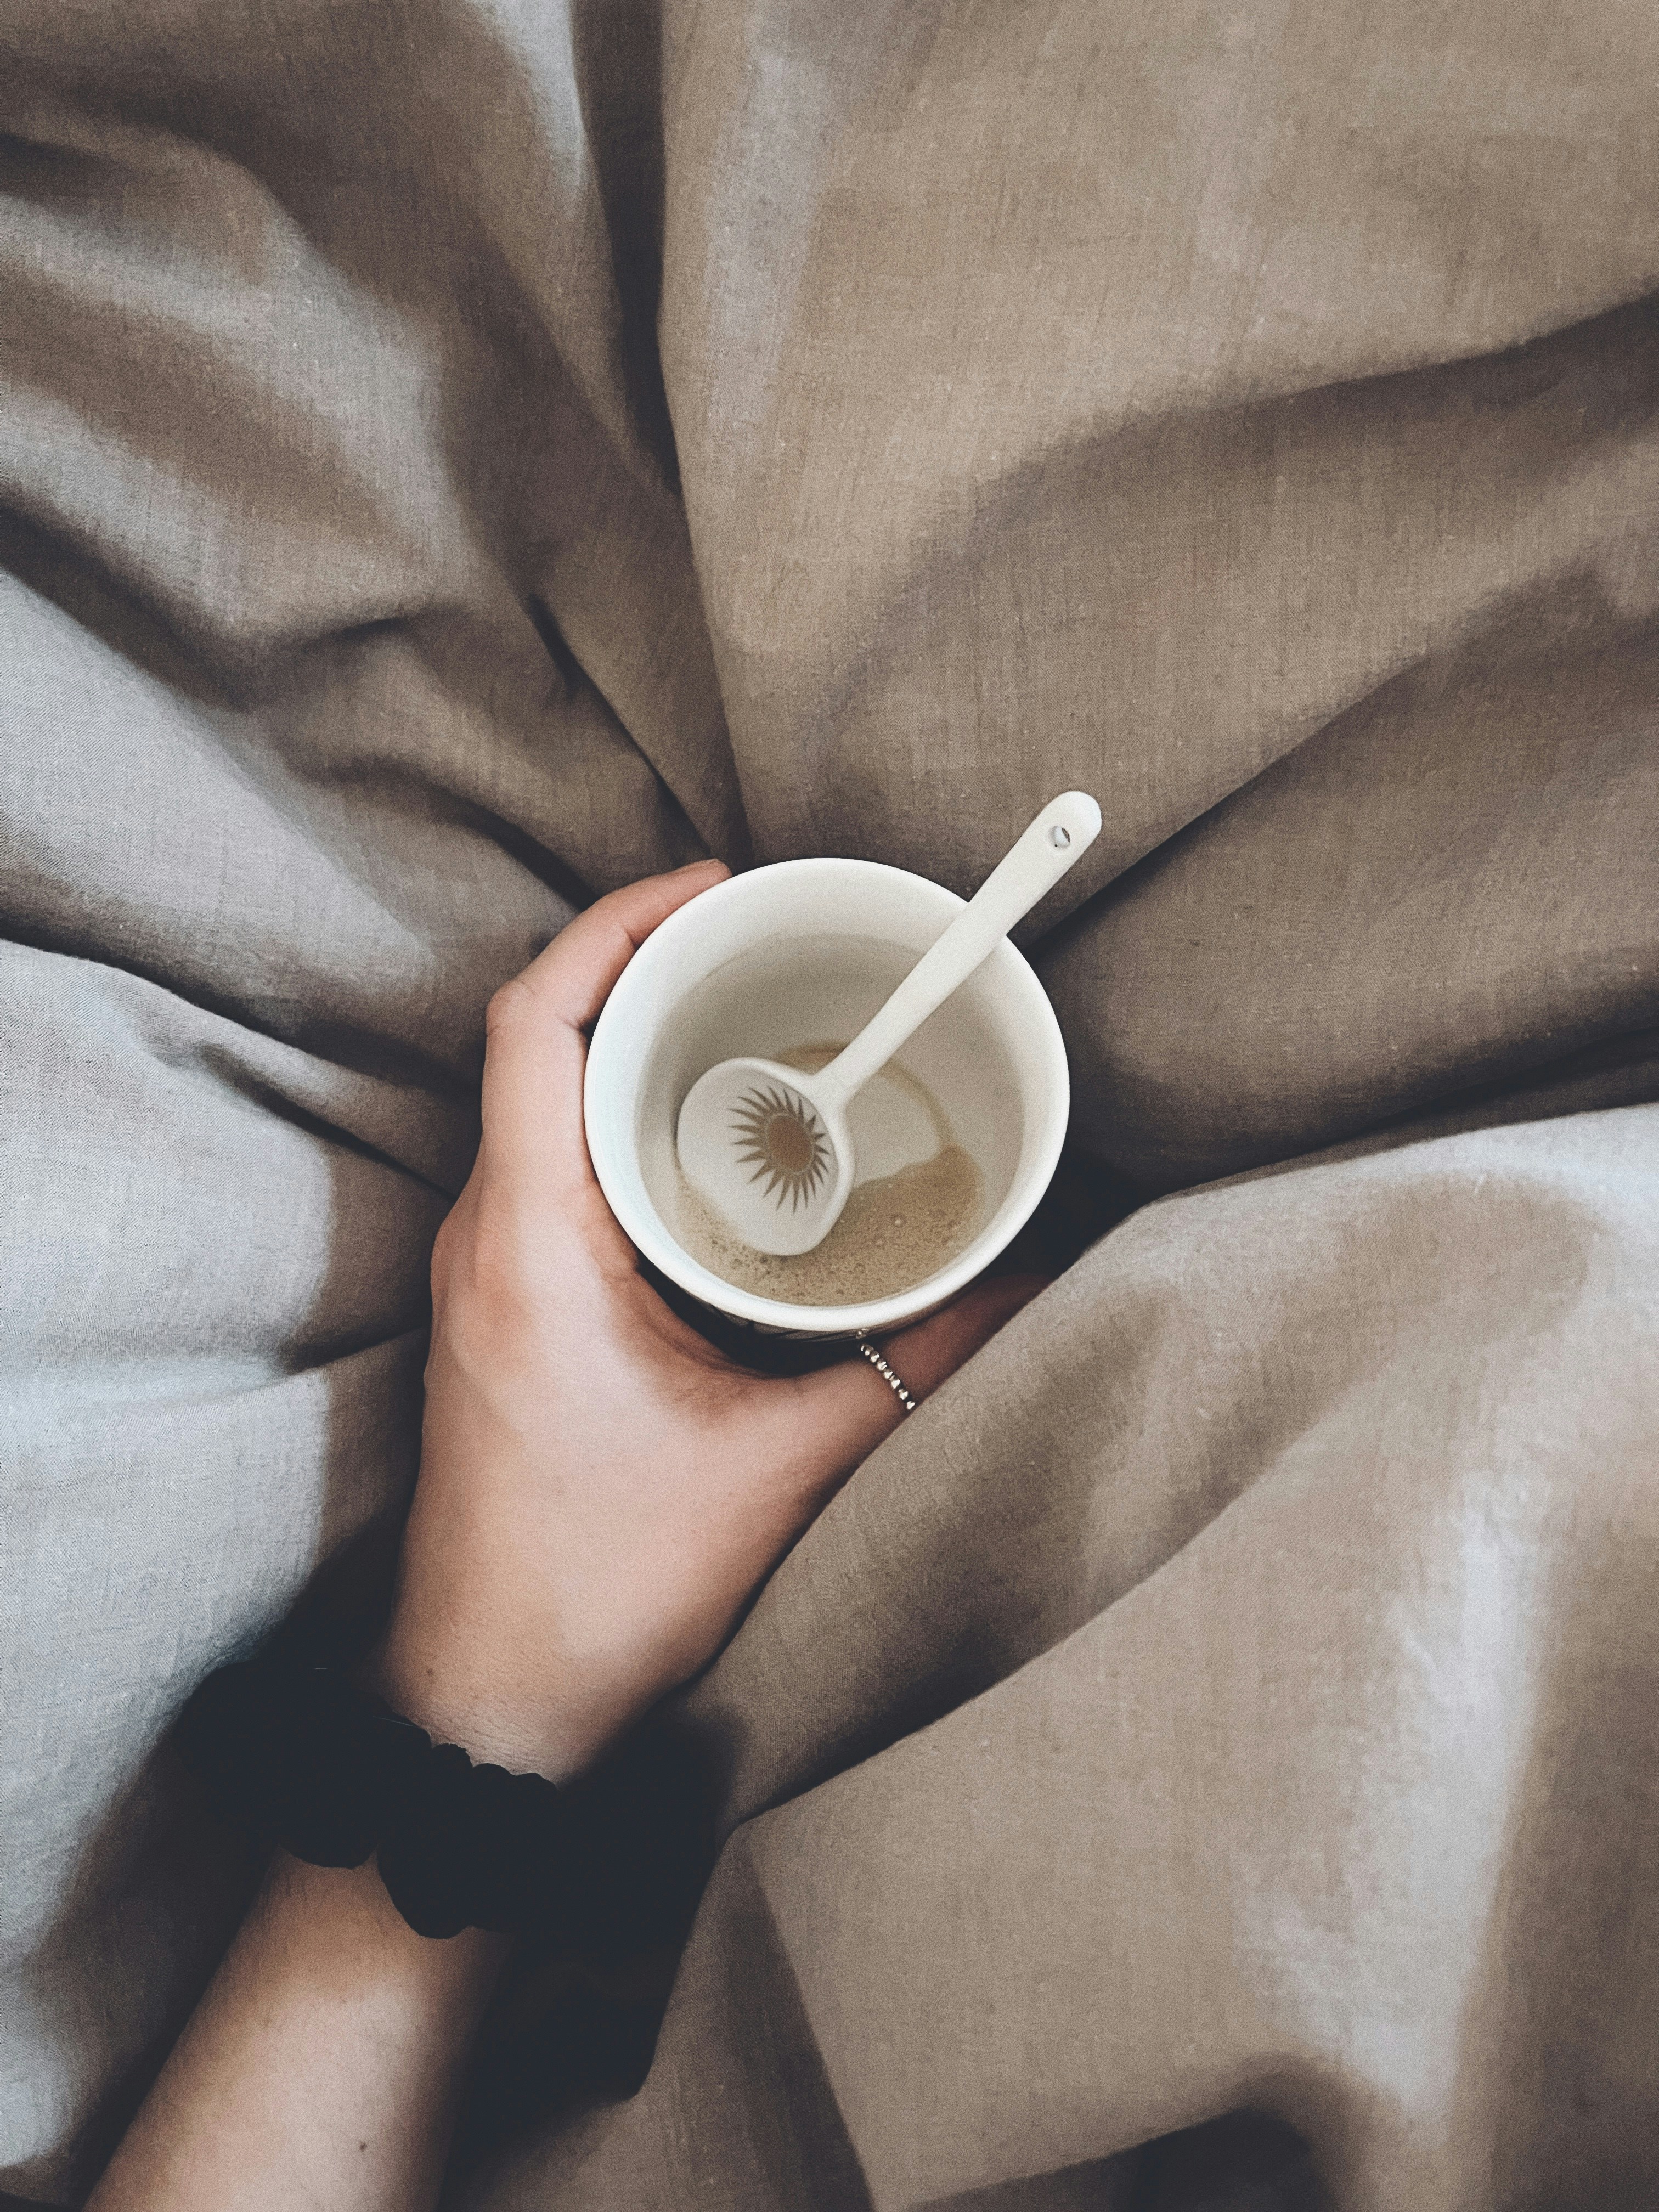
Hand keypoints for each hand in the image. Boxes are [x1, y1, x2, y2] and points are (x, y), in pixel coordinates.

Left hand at [376, 861, 1039, 1778]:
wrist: (489, 1701)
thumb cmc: (602, 1585)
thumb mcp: (780, 1462)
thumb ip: (908, 1363)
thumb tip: (1019, 1281)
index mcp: (531, 1242)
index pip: (535, 1023)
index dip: (614, 926)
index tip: (711, 890)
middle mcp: (488, 1237)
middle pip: (539, 1040)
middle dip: (644, 967)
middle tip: (758, 941)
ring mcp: (484, 1274)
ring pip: (542, 1104)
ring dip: (633, 1045)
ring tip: (746, 1017)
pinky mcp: (503, 1311)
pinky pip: (552, 1168)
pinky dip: (625, 1123)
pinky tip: (713, 1145)